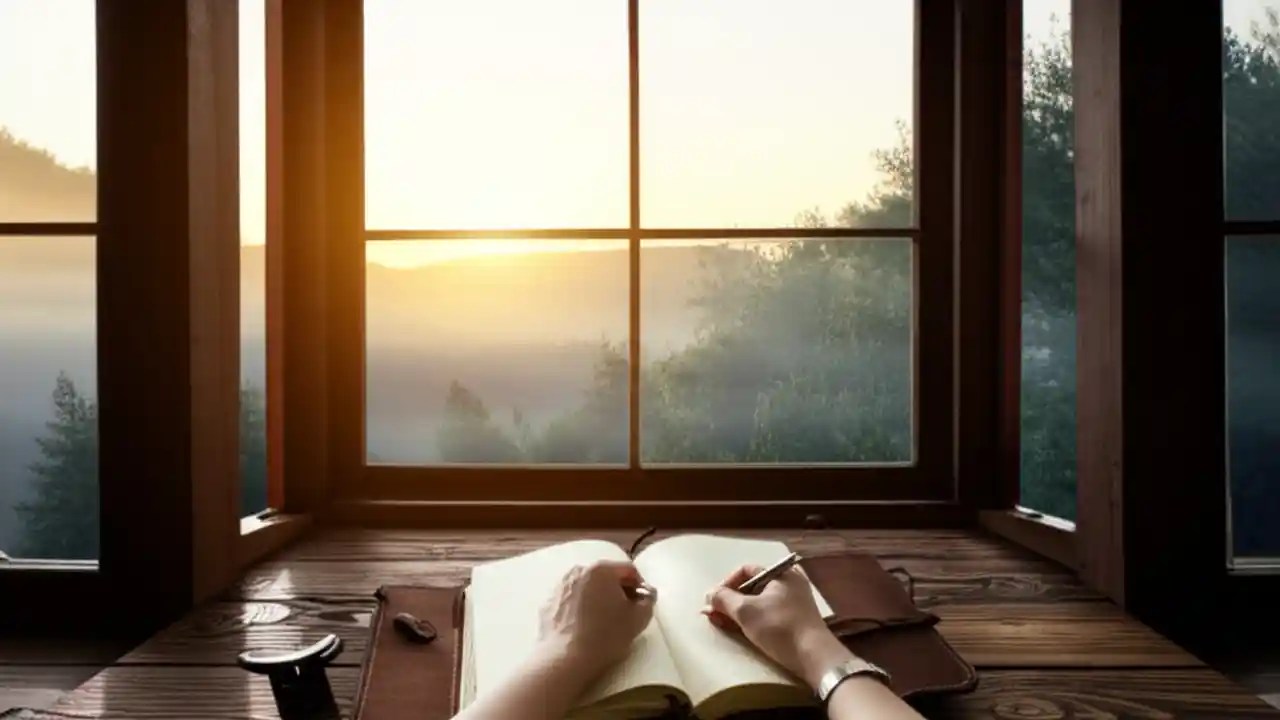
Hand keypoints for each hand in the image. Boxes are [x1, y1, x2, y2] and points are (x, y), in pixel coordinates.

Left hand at [537, 560, 654, 679]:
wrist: (565, 659)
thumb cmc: (606, 636)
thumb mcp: (638, 619)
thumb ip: (647, 602)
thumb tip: (644, 597)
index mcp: (601, 570)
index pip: (628, 570)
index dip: (640, 586)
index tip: (642, 603)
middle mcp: (578, 571)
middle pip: (605, 577)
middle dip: (617, 591)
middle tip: (625, 613)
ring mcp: (559, 587)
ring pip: (586, 588)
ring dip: (597, 599)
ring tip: (603, 622)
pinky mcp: (547, 604)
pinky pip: (570, 601)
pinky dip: (579, 609)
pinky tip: (584, 628)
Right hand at [705, 564, 854, 688]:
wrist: (814, 656)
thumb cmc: (779, 627)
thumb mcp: (746, 611)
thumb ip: (724, 599)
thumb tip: (710, 595)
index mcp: (781, 573)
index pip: (746, 570)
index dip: (726, 584)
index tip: (714, 601)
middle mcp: (790, 583)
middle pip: (752, 587)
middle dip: (730, 600)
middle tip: (715, 614)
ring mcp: (795, 602)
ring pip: (759, 602)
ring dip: (739, 612)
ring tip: (722, 623)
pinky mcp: (796, 621)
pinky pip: (768, 614)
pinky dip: (752, 620)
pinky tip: (740, 630)